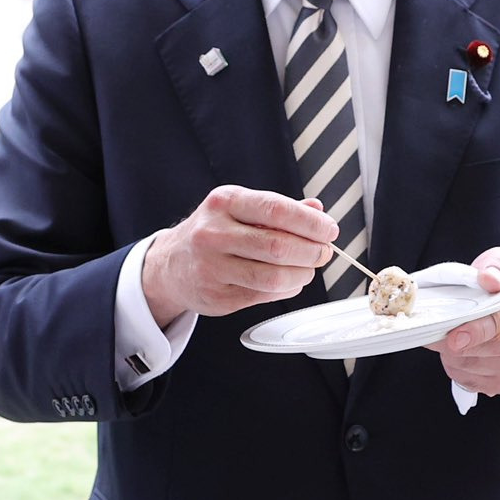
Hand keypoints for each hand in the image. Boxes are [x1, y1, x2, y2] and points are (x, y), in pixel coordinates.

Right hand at [141, 188, 336, 323]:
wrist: (170, 265)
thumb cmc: (212, 233)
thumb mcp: (239, 208)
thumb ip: (278, 209)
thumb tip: (317, 210)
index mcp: (224, 202)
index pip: (276, 209)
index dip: (311, 222)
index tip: (329, 230)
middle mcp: (213, 233)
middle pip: (278, 246)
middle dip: (311, 252)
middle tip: (323, 252)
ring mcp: (212, 267)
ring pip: (273, 277)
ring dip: (302, 275)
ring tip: (307, 269)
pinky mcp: (216, 296)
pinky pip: (264, 296)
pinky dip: (286, 290)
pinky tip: (288, 282)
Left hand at [429, 247, 499, 396]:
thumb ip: (498, 265)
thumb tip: (488, 278)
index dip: (476, 331)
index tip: (454, 337)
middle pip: (477, 348)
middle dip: (449, 337)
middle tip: (441, 324)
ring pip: (466, 365)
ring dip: (451, 352)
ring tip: (458, 334)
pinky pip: (466, 379)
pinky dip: (457, 366)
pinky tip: (465, 351)